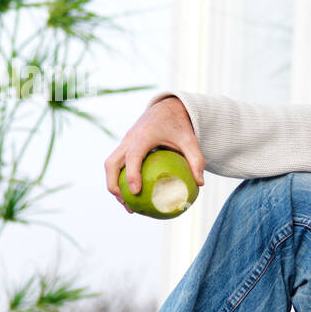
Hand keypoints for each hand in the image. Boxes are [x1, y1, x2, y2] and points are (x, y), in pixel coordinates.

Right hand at [105, 96, 205, 212]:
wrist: (167, 107)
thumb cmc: (179, 125)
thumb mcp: (190, 140)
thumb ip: (196, 160)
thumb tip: (200, 184)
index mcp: (144, 135)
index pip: (133, 156)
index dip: (131, 174)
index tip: (135, 191)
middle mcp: (130, 138)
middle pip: (111, 163)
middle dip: (113, 184)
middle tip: (126, 203)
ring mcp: (125, 142)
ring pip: (111, 165)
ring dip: (114, 184)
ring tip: (127, 204)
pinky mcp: (125, 146)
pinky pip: (118, 164)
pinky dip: (120, 178)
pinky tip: (133, 194)